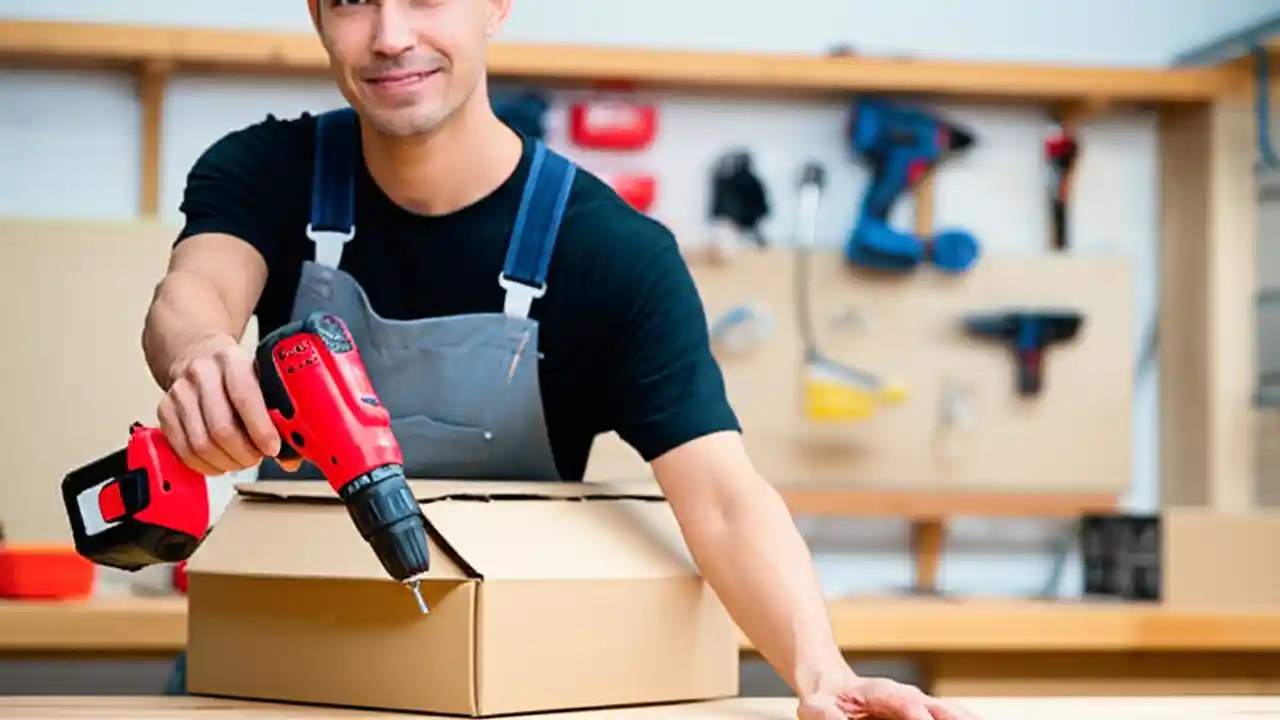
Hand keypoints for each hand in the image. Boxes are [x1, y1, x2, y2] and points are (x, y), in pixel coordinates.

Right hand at [157, 334, 298, 475]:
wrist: (196, 352)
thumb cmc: (235, 370)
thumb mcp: (261, 377)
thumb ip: (278, 412)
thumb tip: (292, 456)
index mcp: (232, 360)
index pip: (245, 398)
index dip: (261, 430)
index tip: (272, 448)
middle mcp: (201, 373)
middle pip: (221, 428)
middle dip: (245, 453)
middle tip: (257, 457)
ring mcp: (179, 392)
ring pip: (201, 444)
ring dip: (226, 462)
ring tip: (241, 461)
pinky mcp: (164, 410)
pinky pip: (182, 450)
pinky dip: (204, 465)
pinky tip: (219, 463)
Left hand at [798, 673, 980, 719]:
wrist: (832, 690)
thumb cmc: (824, 701)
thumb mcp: (816, 707)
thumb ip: (828, 716)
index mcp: (880, 692)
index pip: (904, 701)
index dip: (917, 713)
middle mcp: (907, 698)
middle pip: (937, 707)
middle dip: (953, 718)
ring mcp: (920, 708)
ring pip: (951, 713)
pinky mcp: (924, 718)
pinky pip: (950, 719)